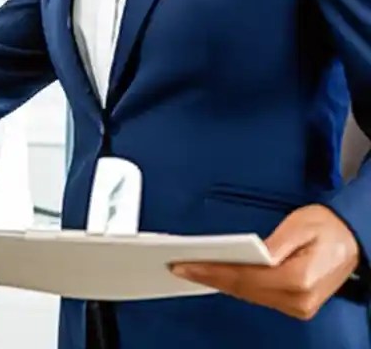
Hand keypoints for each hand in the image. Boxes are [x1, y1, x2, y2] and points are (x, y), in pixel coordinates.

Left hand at [170, 204, 360, 319]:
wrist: (353, 238)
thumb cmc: (329, 228)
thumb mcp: (299, 226)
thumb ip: (273, 244)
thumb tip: (250, 256)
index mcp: (299, 278)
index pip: (244, 277)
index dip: (211, 271)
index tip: (185, 265)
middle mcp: (298, 298)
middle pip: (242, 289)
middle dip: (208, 277)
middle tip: (178, 267)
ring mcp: (297, 306)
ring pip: (247, 295)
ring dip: (218, 283)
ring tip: (190, 270)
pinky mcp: (295, 305)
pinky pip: (256, 296)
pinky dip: (234, 286)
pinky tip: (216, 276)